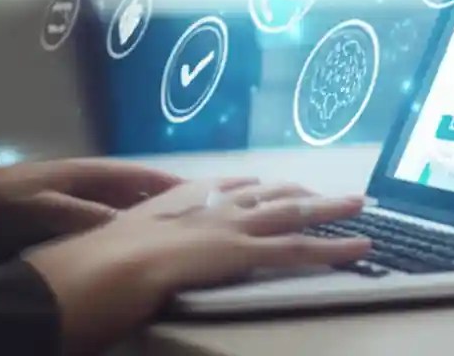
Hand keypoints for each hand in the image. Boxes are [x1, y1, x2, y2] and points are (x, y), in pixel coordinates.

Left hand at [0, 157, 185, 231]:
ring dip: (136, 229)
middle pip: (129, 197)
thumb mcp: (43, 208)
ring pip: (112, 219)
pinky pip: (92, 238)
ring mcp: (63, 210)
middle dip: (161, 207)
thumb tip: (133, 225)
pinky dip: (111, 246)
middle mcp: (78, 189)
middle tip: (195, 224)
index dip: (168, 184)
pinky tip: (123, 263)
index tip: (203, 195)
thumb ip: (87, 216)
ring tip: (169, 245)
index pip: (135, 176)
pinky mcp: (49, 233)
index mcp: (81, 174)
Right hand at [23, 178, 370, 354]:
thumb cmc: (92, 266)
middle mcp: (209, 205)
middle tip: (322, 192)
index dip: (251, 187)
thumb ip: (128, 247)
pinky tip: (361, 246)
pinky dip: (335, 246)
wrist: (99, 268)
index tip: (265, 184)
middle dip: (297, 192)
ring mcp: (231, 227)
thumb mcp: (110, 246)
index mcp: (178, 201)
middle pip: (265, 193)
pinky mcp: (245, 252)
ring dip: (329, 208)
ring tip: (358, 204)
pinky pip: (300, 249)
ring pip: (292, 213)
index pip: (225, 187)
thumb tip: (118, 262)